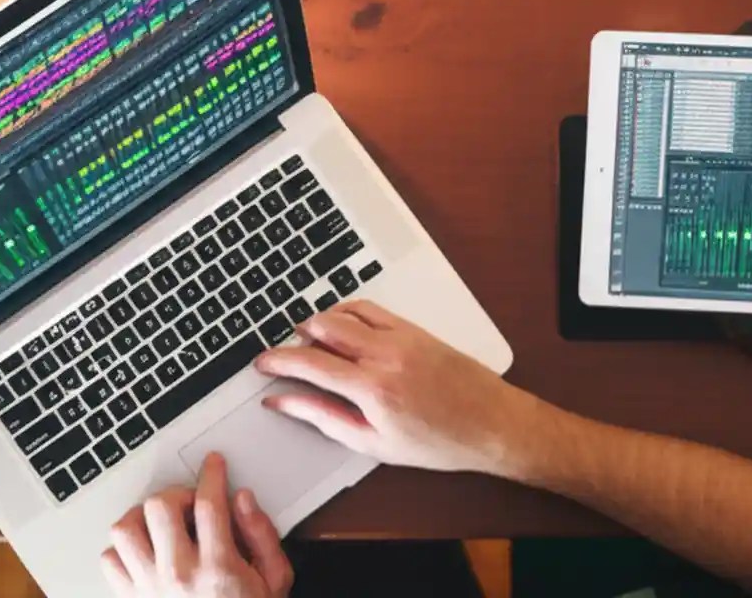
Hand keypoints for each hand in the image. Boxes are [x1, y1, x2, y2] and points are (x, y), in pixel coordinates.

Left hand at [102, 453, 292, 597]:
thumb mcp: (275, 580)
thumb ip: (263, 536)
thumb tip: (243, 501)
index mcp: (218, 568)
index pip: (209, 503)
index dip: (212, 475)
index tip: (213, 464)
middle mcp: (178, 575)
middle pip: (160, 507)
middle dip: (177, 493)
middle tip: (192, 502)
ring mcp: (149, 588)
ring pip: (125, 529)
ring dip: (143, 517)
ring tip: (163, 522)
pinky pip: (110, 561)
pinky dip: (123, 549)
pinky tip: (146, 550)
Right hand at [256, 300, 538, 474]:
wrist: (491, 424)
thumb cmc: (438, 443)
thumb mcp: (373, 443)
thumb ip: (324, 419)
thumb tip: (285, 404)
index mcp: (371, 388)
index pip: (309, 363)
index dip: (277, 360)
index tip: (261, 363)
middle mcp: (384, 354)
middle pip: (323, 328)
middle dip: (295, 337)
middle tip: (284, 354)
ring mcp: (401, 336)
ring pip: (344, 312)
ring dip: (320, 320)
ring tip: (309, 339)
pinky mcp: (414, 328)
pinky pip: (370, 308)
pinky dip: (347, 312)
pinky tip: (341, 325)